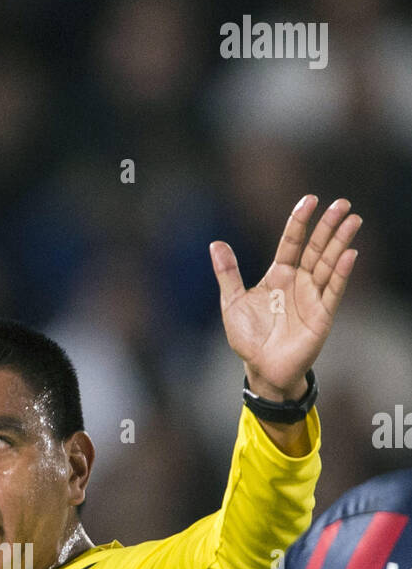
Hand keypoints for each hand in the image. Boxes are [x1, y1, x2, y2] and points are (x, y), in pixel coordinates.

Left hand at [210, 195, 361, 400]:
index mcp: (279, 274)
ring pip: (328, 264)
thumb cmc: (249, 338)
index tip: (310, 200)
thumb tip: (215, 244)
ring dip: (340, 242)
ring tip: (353, 220)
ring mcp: (312, 297)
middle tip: (342, 203)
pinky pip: (333, 290)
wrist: (262, 369)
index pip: (292, 242)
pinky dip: (341, 273)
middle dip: (328, 225)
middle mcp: (299, 282)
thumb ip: (227, 273)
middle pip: (315, 247)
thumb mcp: (232, 302)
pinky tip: (349, 254)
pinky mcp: (322, 315)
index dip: (299, 221)